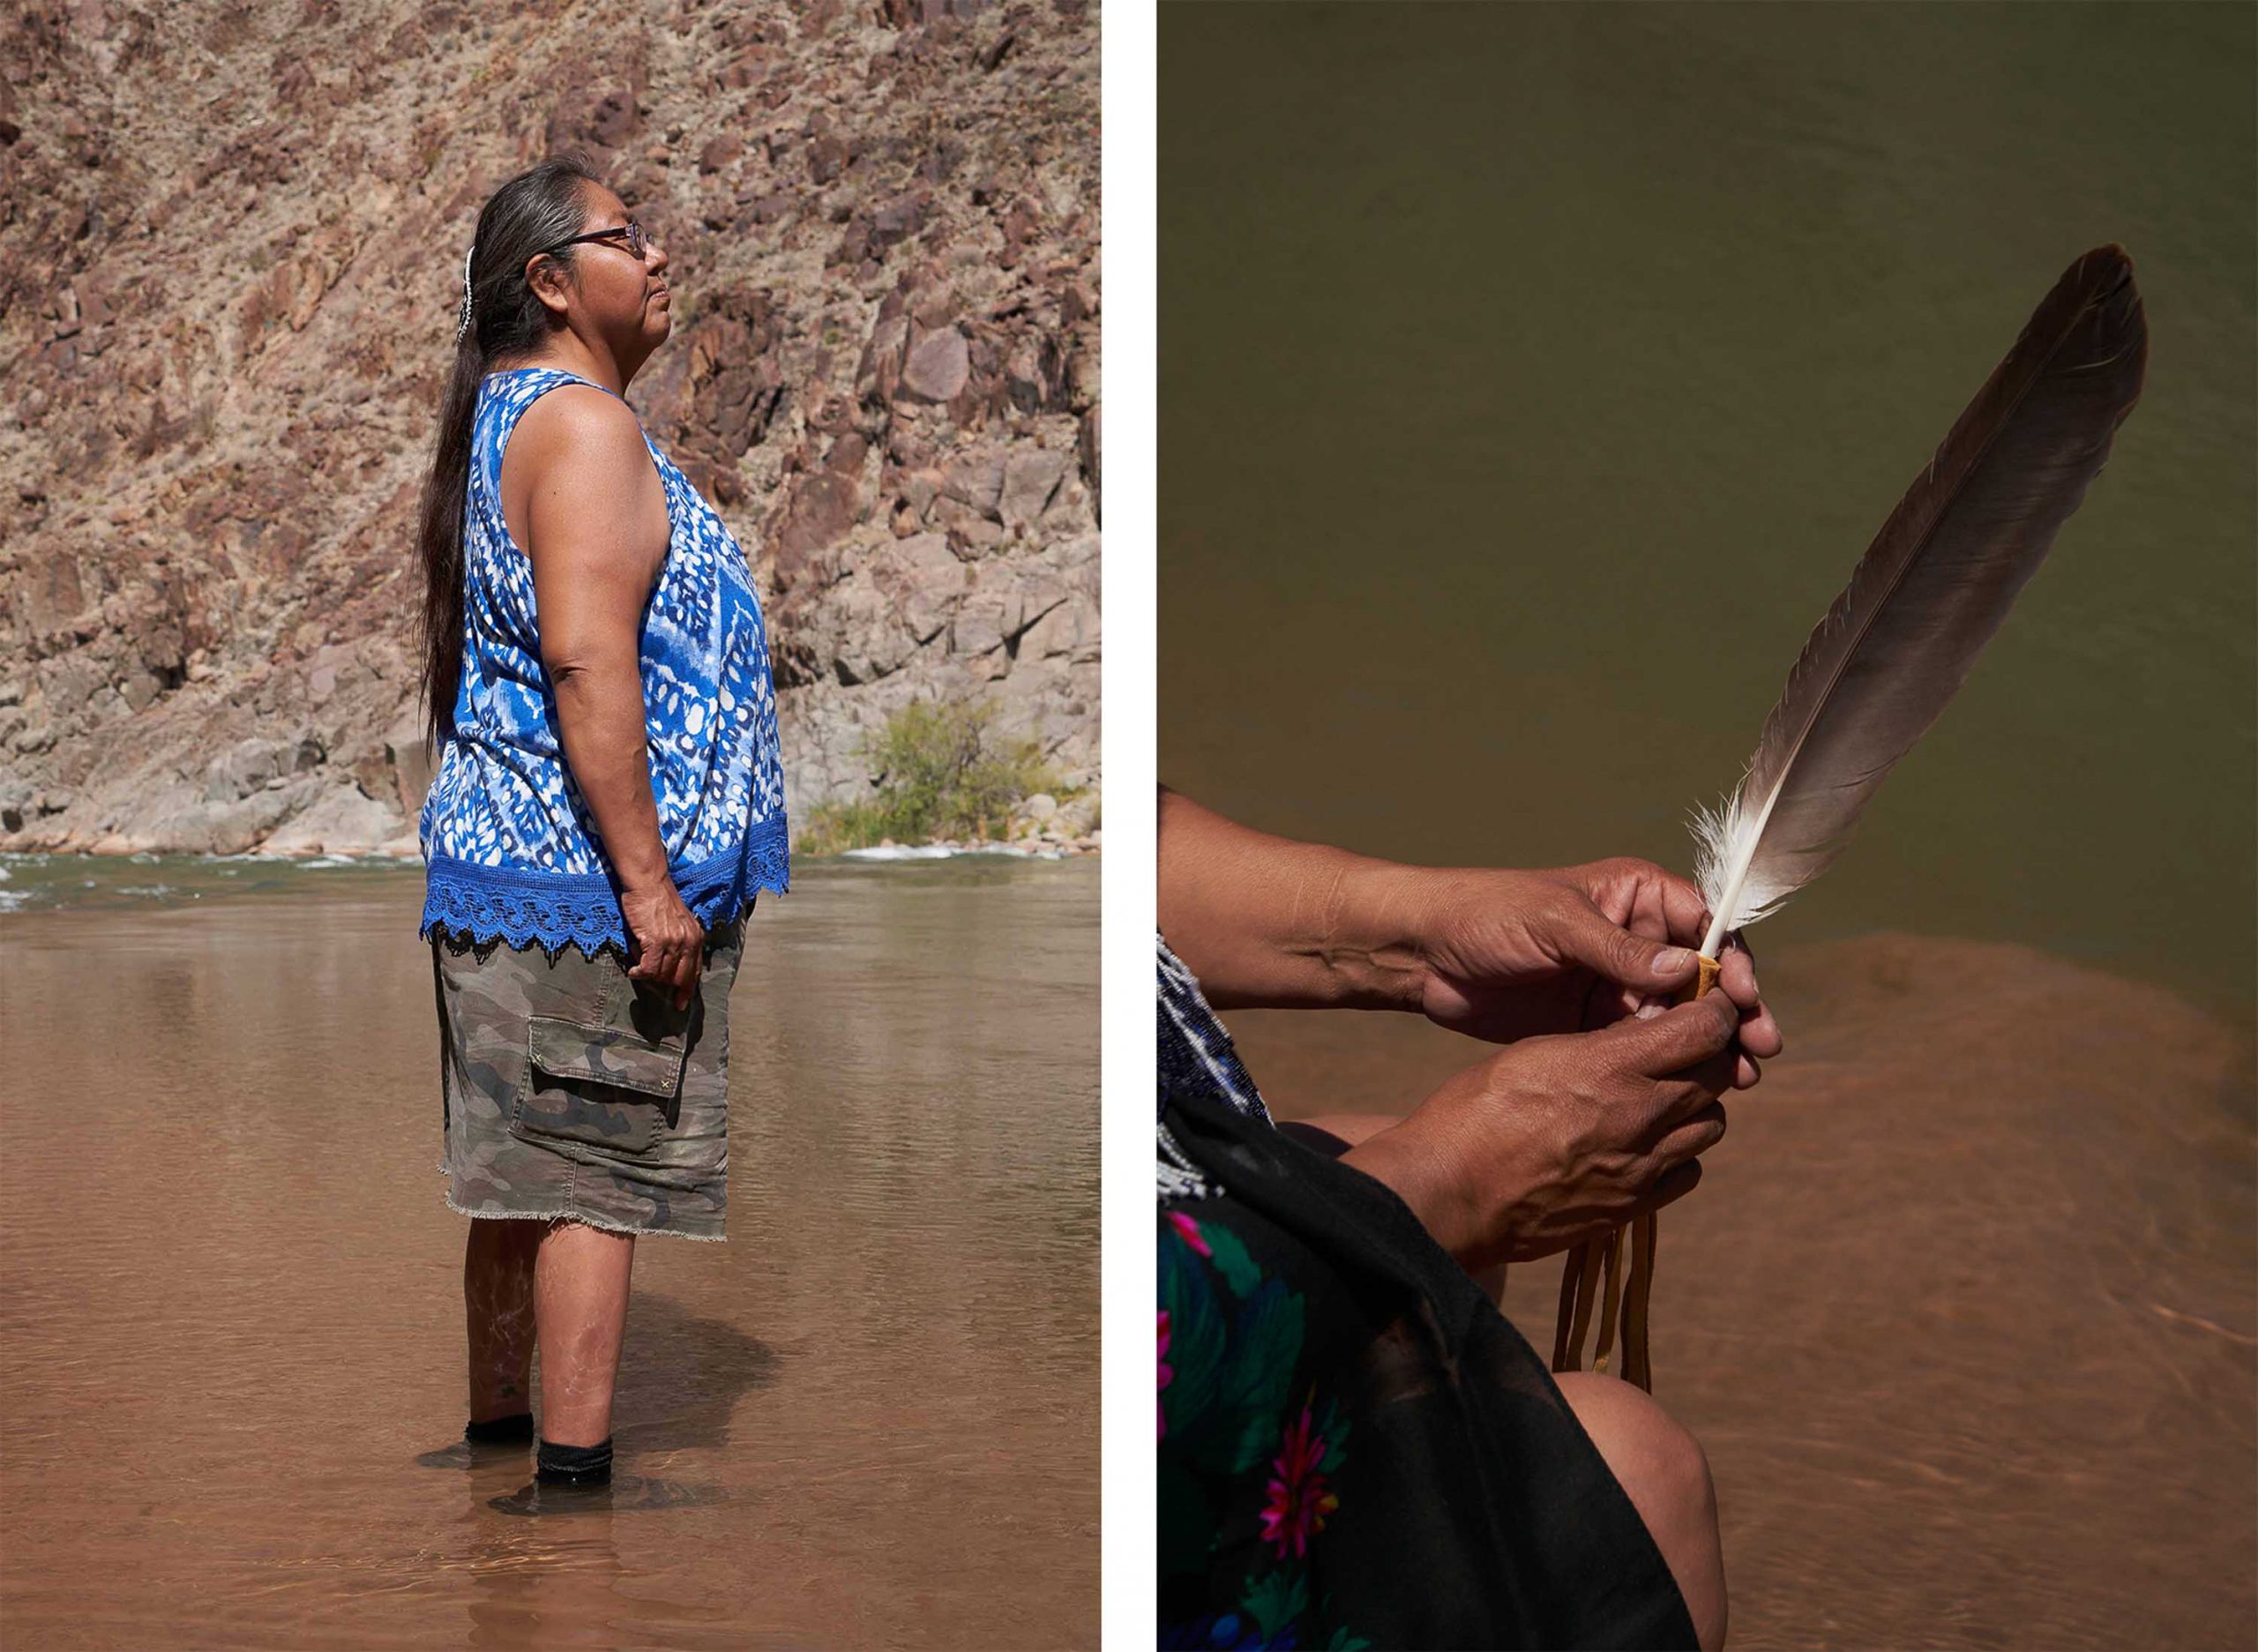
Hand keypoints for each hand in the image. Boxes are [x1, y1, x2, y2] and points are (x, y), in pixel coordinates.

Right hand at [618, 878, 704, 1010]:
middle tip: (652, 985)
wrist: (648, 882)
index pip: (694, 971)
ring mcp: (673, 942)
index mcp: (695, 937)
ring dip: (648, 974)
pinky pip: (648, 969)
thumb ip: (678, 942)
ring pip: (662, 975)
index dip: (686, 989)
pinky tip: (633, 970)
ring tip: (637, 961)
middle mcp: (688, 942)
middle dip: (666, 987)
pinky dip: (639, 973)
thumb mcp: (678, 922)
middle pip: (679, 978)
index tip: (681, 1003)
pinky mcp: (656, 941)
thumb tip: (667, 966)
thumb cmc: (657, 900)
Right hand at [1341, 989, 1743, 1270]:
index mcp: (1609, 1066)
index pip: (1703, 1031)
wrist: (1448, 1191)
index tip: (1708, 1005)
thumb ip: (1598, 1046)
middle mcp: (1636, 1116)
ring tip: (1662, 1096)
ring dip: (1696, 1105)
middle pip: (1717, 1077)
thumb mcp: (1533, 1052)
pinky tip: (1645, 1144)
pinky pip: (1687, 1173)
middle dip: (1711, 1054)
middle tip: (1689, 1045)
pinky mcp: (1630, 1205)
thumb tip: (1641, 1035)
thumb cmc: (1473, 1112)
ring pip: (1710, 1126)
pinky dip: (1678, 1154)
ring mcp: (1638, 1167)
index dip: (1715, 1012)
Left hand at [1414, 858, 1781, 1083]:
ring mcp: (1618, 983)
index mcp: (1635, 895)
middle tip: (1760, 1049)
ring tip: (1740, 1079)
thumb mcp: (1555, 923)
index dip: (1730, 962)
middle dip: (1734, 1012)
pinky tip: (1694, 1091)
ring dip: (1711, 1045)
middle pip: (1705, 977)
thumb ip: (1619, 949)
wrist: (1425, 954)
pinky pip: (1645, 1045)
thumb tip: (1689, 971)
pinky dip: (1671, 1065)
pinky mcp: (1596, 1023)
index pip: (1705, 925)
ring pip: (1681, 1017)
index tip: (1742, 998)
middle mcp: (1637, 938)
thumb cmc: (1487, 915)